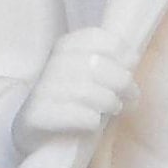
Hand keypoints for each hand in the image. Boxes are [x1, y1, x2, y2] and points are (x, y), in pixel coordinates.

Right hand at [14, 27, 138, 149]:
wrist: (34, 129)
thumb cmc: (70, 99)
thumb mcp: (86, 73)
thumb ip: (107, 62)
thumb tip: (133, 59)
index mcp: (63, 47)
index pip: (94, 37)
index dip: (119, 49)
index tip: (130, 63)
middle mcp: (51, 65)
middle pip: (95, 65)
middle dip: (122, 81)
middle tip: (132, 95)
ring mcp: (41, 91)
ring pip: (87, 91)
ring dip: (110, 102)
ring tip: (116, 108)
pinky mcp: (37, 116)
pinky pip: (75, 115)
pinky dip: (91, 120)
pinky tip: (94, 123)